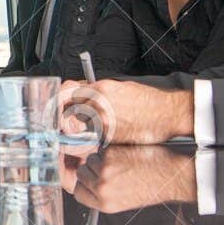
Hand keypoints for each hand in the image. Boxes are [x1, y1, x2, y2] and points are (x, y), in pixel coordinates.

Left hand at [58, 80, 194, 144]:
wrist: (167, 114)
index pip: (68, 92)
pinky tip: (111, 132)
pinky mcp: (110, 135)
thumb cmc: (147, 100)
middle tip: (73, 120)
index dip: (60, 100)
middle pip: (70, 110)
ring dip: (84, 127)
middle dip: (70, 116)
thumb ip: (97, 91)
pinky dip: (98, 136)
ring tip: (101, 125)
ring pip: (80, 125)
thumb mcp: (119, 87)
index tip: (56, 106)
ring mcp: (103, 121)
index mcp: (100, 88)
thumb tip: (79, 95)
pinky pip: (95, 137)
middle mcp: (98, 103)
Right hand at [63, 145, 197, 212]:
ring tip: (119, 163)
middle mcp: (102, 189)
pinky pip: (101, 150)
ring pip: (89, 159)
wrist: (169, 175)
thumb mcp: (124, 201)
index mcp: (105, 204)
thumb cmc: (152, 187)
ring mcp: (105, 171)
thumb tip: (87, 184)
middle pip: (81, 174)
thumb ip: (103, 195)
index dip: (83, 184)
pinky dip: (110, 150)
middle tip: (107, 168)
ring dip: (100, 158)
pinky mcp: (110, 155)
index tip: (87, 180)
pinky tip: (124, 156)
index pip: (78, 193)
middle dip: (91, 169)